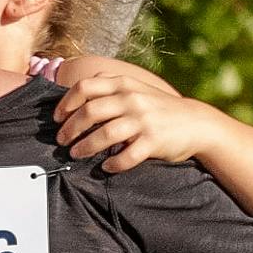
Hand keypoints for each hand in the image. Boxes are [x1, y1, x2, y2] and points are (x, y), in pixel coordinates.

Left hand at [53, 56, 205, 173]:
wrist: (195, 122)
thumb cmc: (157, 108)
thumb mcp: (134, 89)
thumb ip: (109, 89)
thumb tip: (72, 98)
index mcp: (123, 84)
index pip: (84, 87)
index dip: (65, 103)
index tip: (57, 118)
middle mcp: (131, 99)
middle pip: (89, 112)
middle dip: (70, 128)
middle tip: (61, 141)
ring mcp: (143, 120)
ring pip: (105, 134)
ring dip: (85, 147)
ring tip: (76, 154)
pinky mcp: (154, 141)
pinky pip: (127, 156)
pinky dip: (113, 164)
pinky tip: (106, 167)